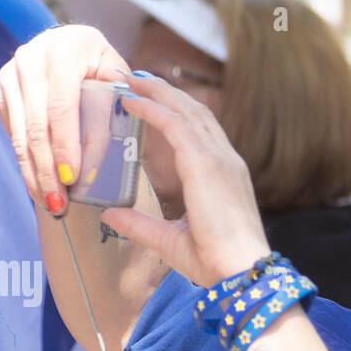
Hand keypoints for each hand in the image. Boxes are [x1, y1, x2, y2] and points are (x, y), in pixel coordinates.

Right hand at [0, 25, 130, 213]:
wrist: (70, 47)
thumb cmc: (100, 66)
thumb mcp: (116, 75)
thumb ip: (120, 100)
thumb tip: (121, 138)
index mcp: (64, 51)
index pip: (62, 106)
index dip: (65, 145)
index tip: (72, 178)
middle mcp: (30, 59)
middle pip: (36, 125)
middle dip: (47, 169)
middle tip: (60, 204)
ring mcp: (10, 74)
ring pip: (20, 134)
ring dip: (34, 174)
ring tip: (50, 204)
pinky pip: (11, 133)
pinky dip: (25, 162)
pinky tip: (38, 185)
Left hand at [97, 74, 270, 287]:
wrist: (240, 273)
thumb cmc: (215, 262)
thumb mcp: (169, 239)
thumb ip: (140, 224)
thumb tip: (109, 214)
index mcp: (224, 175)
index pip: (201, 131)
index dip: (176, 111)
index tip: (151, 99)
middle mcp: (226, 161)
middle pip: (195, 112)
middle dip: (166, 91)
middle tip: (137, 78)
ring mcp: (219, 160)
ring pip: (186, 111)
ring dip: (158, 92)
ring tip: (131, 80)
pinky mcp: (207, 166)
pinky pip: (176, 126)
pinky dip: (153, 109)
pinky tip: (132, 102)